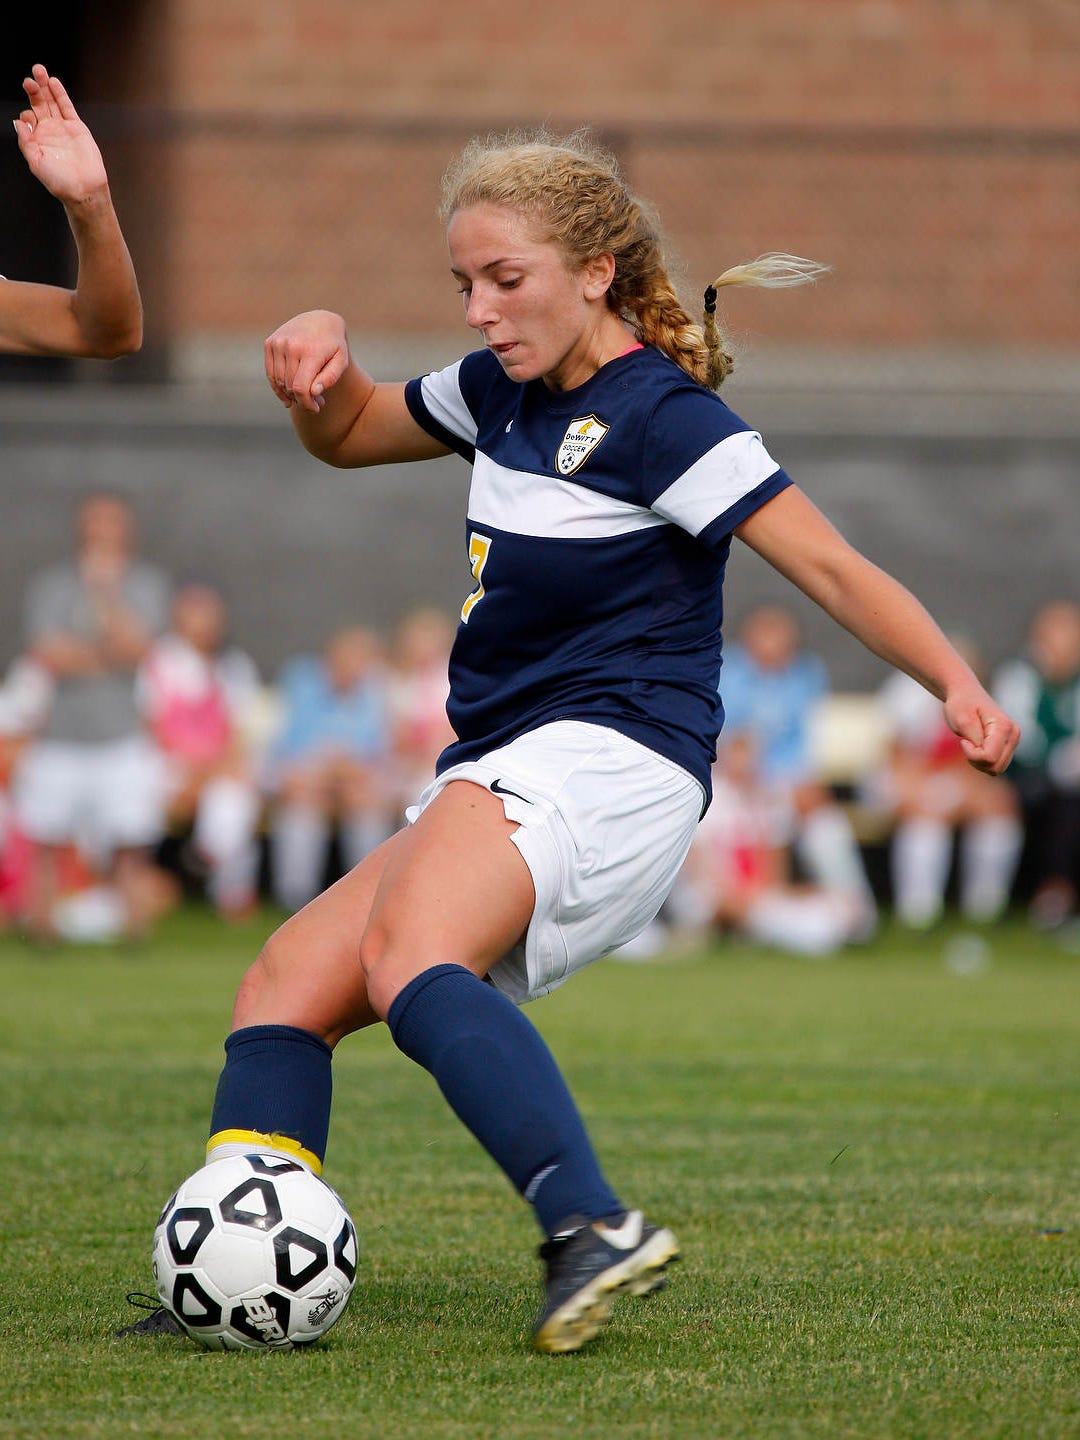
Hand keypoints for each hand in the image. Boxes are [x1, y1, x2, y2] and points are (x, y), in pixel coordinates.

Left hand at [14, 65, 107, 204]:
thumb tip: (19, 121)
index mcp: (37, 139)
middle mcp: (49, 131)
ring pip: (52, 102)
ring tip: (39, 71)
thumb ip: (26, 142)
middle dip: (33, 90)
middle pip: (39, 104)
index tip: (30, 119)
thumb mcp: (35, 162)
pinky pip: (67, 107)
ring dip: (45, 87)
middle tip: (29, 80)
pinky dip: (60, 94)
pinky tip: (53, 83)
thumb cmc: (58, 181)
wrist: (83, 189)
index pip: (28, 117)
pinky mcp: (77, 127)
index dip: (27, 114)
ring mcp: (63, 127)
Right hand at [264, 310, 349, 411]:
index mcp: (310, 350)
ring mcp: (278, 343)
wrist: (320, 320)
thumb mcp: (341, 361)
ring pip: (279, 381)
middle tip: (315, 402)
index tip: (316, 409)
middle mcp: (290, 345)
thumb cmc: (334, 345)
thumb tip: (314, 392)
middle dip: (302, 399)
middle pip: (290, 386)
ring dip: (290, 395)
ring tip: (305, 396)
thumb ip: (330, 378)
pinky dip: (278, 387)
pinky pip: (270, 373)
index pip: (301, 387)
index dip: (306, 403)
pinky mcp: (270, 343)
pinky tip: (288, 396)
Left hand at [944, 686, 1019, 776]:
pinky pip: (996, 765)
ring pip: (997, 769)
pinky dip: (982, 761)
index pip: (989, 758)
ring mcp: (1013, 741)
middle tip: (966, 743)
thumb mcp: (962, 721)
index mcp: (1004, 727)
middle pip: (995, 767)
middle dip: (976, 760)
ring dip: (979, 762)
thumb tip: (987, 757)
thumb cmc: (961, 705)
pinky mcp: (1008, 746)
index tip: (963, 740)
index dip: (971, 754)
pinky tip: (976, 747)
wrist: (964, 693)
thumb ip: (975, 740)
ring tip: (971, 744)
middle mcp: (1013, 734)